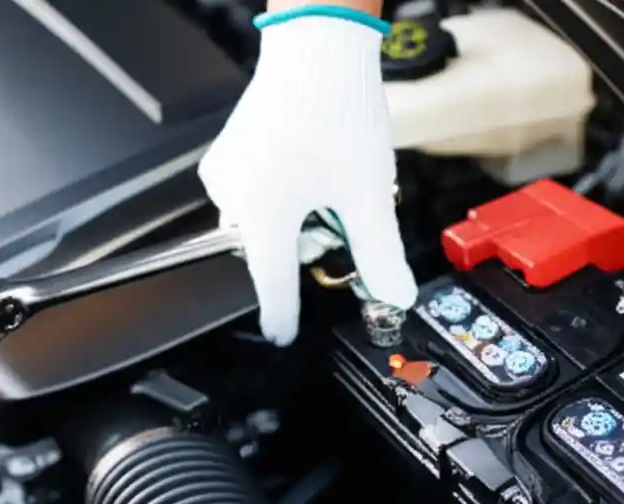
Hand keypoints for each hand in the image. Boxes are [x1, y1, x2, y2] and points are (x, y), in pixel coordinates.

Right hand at [199, 15, 417, 344]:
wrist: (316, 50)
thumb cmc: (336, 113)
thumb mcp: (368, 195)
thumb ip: (380, 255)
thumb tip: (396, 295)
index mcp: (265, 217)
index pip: (272, 285)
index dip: (282, 315)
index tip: (283, 334)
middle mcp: (235, 198)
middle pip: (274, 250)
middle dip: (310, 241)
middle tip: (344, 209)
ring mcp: (227, 173)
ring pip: (266, 221)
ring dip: (299, 216)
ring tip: (330, 177)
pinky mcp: (227, 154)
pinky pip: (255, 193)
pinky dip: (284, 192)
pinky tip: (310, 163)